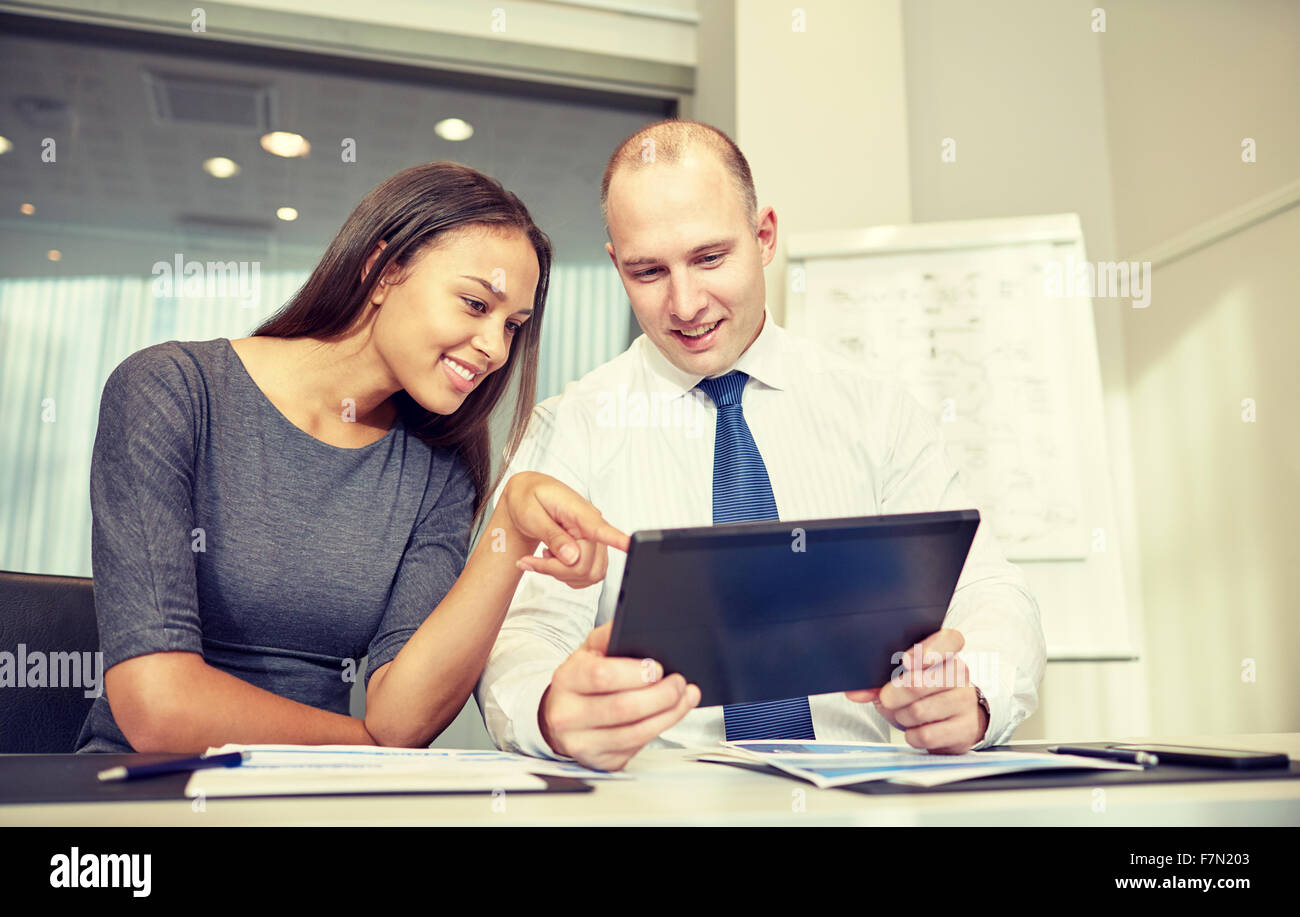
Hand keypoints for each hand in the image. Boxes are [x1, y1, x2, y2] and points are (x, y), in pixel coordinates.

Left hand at [500, 471, 628, 589]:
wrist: (527, 495)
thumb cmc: (528, 498)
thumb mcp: (531, 514)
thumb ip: (552, 535)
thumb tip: (572, 557)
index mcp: (579, 511)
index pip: (600, 528)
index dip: (617, 538)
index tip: (631, 545)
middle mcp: (592, 526)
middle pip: (585, 564)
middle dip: (555, 569)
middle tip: (532, 561)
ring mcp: (594, 540)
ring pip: (589, 573)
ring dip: (562, 574)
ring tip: (544, 558)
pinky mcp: (592, 551)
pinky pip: (588, 575)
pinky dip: (568, 576)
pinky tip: (555, 561)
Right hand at [539, 622, 700, 770]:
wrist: (557, 717)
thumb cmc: (580, 682)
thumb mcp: (586, 652)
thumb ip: (608, 636)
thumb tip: (633, 621)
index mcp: (567, 680)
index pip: (601, 676)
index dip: (635, 673)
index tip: (657, 668)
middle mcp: (568, 715)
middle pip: (623, 708)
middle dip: (661, 695)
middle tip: (680, 683)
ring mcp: (582, 743)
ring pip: (635, 733)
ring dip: (668, 715)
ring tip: (685, 698)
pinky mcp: (599, 762)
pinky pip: (636, 748)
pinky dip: (659, 730)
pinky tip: (670, 715)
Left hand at [845, 628, 988, 754]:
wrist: (952, 724)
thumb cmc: (922, 696)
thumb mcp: (899, 682)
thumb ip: (876, 682)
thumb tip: (854, 692)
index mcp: (946, 653)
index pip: (950, 640)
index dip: (929, 649)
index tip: (906, 661)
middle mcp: (960, 673)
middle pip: (925, 681)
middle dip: (896, 694)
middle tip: (886, 698)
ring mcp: (965, 701)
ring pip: (920, 710)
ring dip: (901, 716)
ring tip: (903, 714)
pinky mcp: (965, 728)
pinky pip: (927, 734)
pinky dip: (912, 735)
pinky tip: (915, 730)